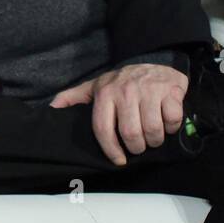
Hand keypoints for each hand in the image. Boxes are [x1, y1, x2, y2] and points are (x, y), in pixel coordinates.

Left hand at [50, 63, 187, 164]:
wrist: (155, 62)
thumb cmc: (122, 82)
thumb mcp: (95, 86)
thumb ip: (73, 97)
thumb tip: (51, 108)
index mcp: (104, 93)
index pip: (103, 128)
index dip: (111, 149)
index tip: (118, 160)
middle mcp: (125, 91)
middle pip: (130, 133)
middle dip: (136, 147)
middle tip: (138, 147)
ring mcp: (148, 91)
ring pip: (152, 129)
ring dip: (155, 141)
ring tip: (153, 138)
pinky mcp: (170, 91)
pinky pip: (172, 119)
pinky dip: (172, 128)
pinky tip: (167, 124)